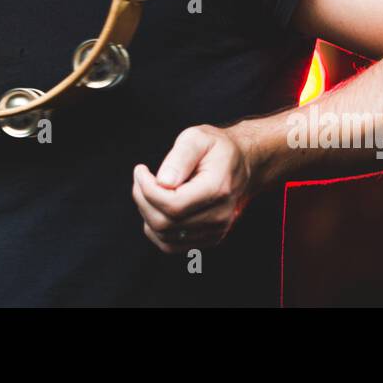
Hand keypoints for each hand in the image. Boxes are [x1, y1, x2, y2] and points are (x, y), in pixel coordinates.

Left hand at [133, 125, 253, 253]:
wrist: (241, 164)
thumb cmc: (216, 148)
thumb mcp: (197, 138)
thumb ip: (180, 157)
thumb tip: (162, 182)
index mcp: (217, 189)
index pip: (173, 204)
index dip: (148, 190)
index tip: (140, 170)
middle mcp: (219, 216)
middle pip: (165, 223)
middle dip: (143, 199)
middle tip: (141, 178)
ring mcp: (215, 231)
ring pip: (164, 235)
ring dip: (146, 212)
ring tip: (149, 189)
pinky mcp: (208, 238)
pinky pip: (170, 245)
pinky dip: (154, 228)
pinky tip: (156, 206)